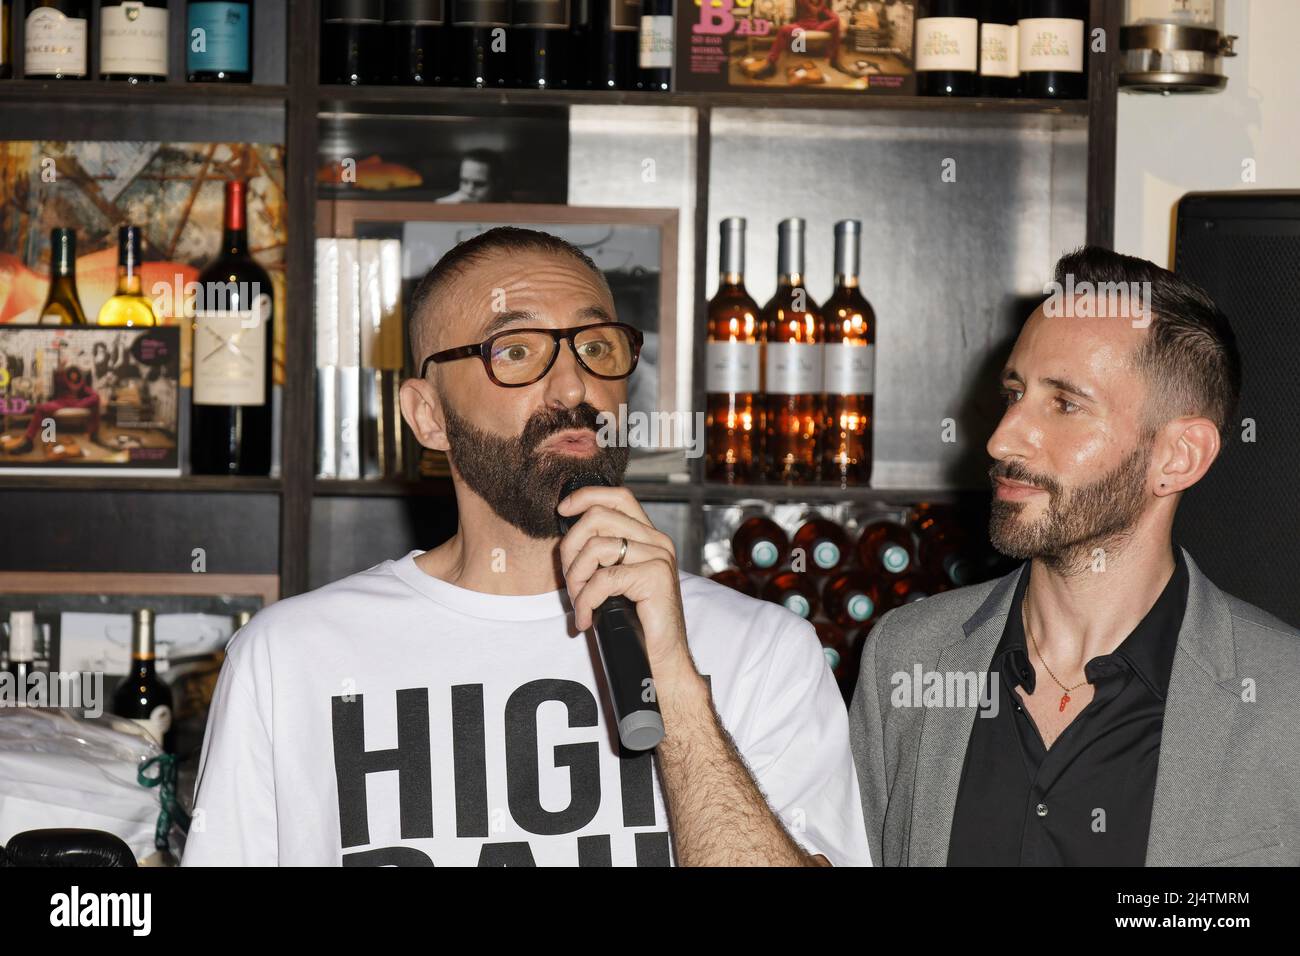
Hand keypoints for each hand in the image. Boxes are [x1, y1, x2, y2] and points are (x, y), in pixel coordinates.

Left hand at [556, 485, 696, 683]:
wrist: (661, 659)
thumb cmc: (634, 622)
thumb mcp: (614, 580)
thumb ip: (601, 554)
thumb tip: (566, 536)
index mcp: (648, 536)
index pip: (617, 496)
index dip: (586, 496)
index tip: (562, 511)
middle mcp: (657, 541)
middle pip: (597, 517)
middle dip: (570, 550)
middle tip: (570, 585)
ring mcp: (658, 557)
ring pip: (596, 547)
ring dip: (576, 580)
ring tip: (580, 606)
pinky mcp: (655, 577)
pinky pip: (603, 579)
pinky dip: (586, 601)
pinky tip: (586, 620)